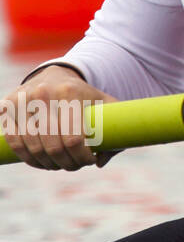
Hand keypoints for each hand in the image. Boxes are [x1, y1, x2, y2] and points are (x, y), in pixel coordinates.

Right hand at [2, 66, 119, 169]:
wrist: (55, 76)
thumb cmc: (84, 96)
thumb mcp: (105, 104)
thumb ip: (115, 129)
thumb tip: (100, 162)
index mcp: (70, 92)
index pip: (74, 138)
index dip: (82, 156)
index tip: (90, 160)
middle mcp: (43, 94)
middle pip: (52, 146)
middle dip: (66, 163)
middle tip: (75, 165)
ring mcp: (23, 100)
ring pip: (31, 147)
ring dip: (46, 163)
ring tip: (59, 165)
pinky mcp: (8, 107)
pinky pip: (13, 141)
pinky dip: (27, 157)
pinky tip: (40, 161)